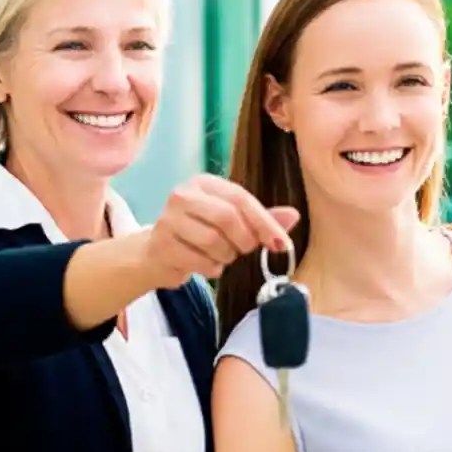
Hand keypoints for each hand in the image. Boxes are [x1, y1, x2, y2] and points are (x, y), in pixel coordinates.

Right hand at [146, 174, 299, 287]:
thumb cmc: (200, 235)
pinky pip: (199, 261)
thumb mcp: (233, 223)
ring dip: (226, 256)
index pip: (241, 198)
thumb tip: (294, 215)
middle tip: (244, 250)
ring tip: (221, 255)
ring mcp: (168, 219)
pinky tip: (206, 264)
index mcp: (204, 183)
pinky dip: (211, 268)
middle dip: (245, 240)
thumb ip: (261, 219)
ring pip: (214, 241)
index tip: (282, 244)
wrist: (158, 255)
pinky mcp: (161, 245)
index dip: (265, 223)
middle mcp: (183, 195)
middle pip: (228, 217)